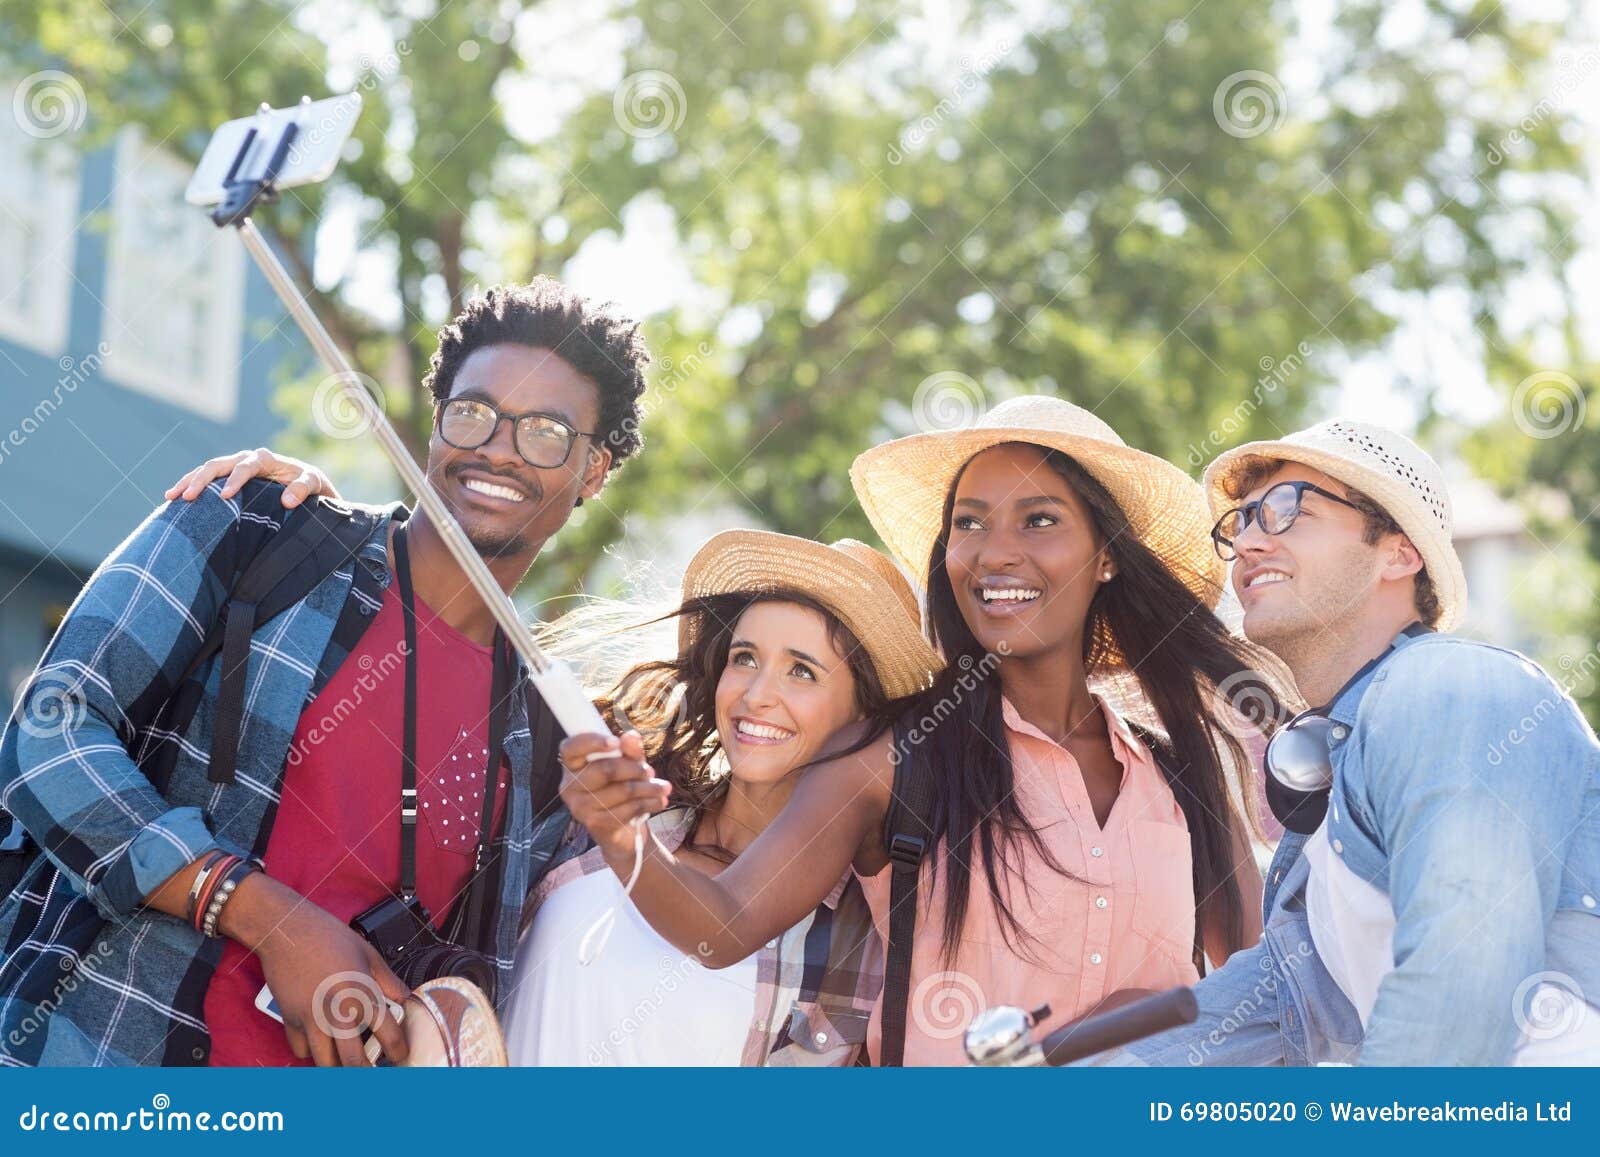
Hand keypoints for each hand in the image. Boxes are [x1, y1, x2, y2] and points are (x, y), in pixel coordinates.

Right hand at [165, 448, 339, 508]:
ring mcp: (234, 468)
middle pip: (217, 465)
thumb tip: (287, 501)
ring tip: (171, 497)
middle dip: (200, 479)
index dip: (234, 479)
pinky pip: (206, 480)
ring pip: (206, 470)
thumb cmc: (311, 485)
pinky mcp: (228, 478)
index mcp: (265, 459)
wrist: (307, 486)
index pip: (245, 466)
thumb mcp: (314, 485)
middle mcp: (246, 460)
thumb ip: (303, 489)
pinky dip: (191, 487)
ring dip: (188, 482)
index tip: (225, 496)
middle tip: (187, 497)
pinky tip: (174, 500)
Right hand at [222, 874, 409, 1066]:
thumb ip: (389, 982)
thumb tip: (407, 999)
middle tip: (375, 1072)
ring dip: (338, 1068)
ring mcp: (311, 1020)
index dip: (400, 1051)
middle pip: (354, 1064)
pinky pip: (302, 1051)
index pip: (389, 1035)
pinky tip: (322, 1044)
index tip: (402, 1056)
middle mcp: (338, 1012)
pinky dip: (312, 1053)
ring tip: (349, 1064)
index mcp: (362, 994)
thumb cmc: (329, 937)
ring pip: (325, 1065)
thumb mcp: (369, 954)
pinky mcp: (290, 1021)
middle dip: (367, 1074)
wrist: (287, 930)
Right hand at [558, 731, 670, 861]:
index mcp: (572, 765)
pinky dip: (650, 803)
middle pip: (605, 769)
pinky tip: (659, 801)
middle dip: (634, 768)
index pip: (571, 748)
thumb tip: (631, 736)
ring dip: (649, 788)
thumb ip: (629, 750)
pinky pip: (629, 808)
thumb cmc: (620, 788)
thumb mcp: (628, 764)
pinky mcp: (597, 824)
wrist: (621, 831)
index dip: (592, 742)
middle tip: (649, 771)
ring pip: (622, 790)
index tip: (616, 741)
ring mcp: (581, 808)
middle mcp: (570, 786)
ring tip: (662, 787)